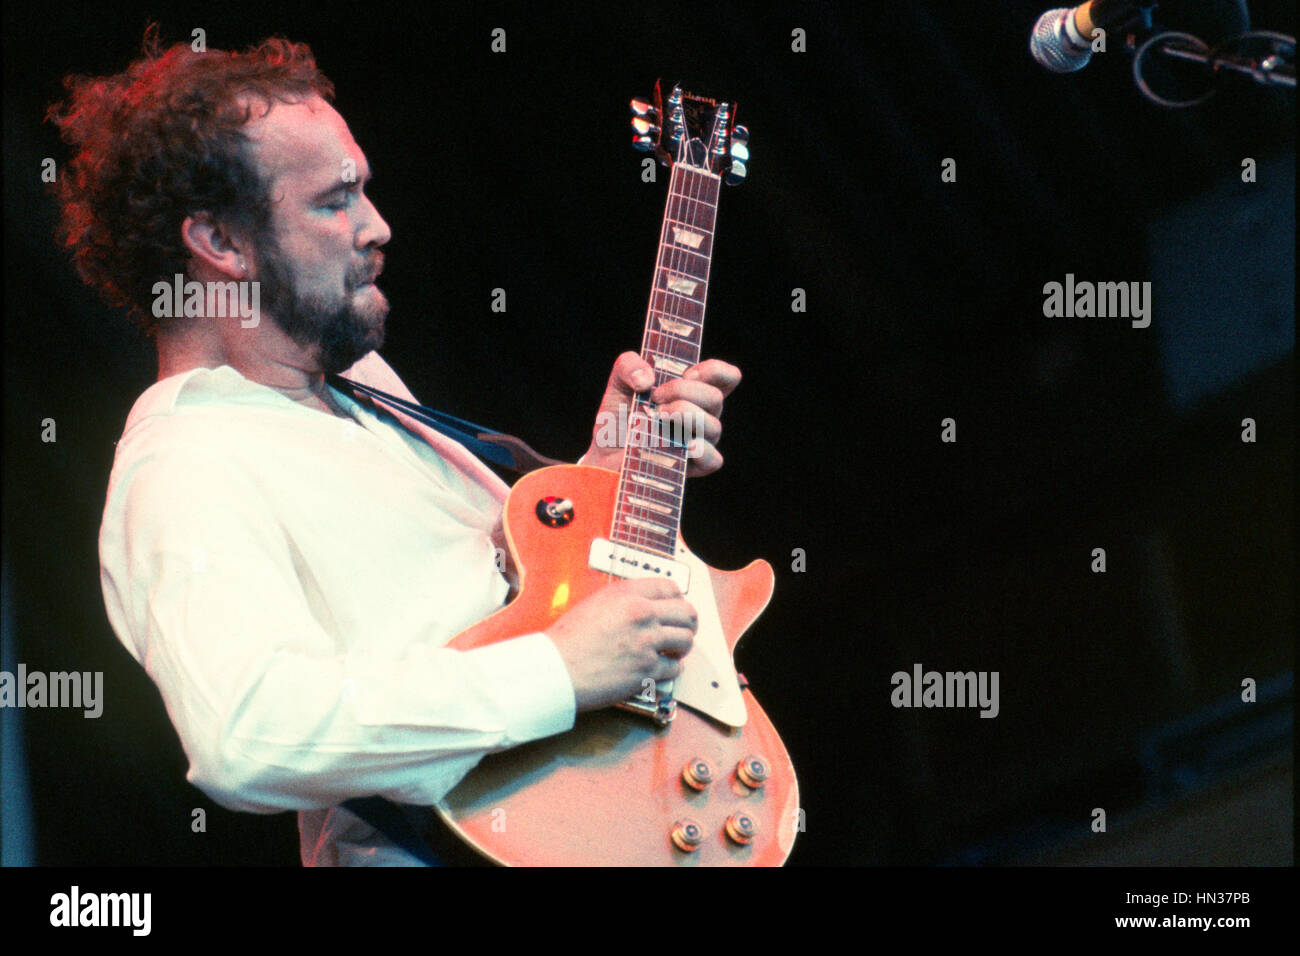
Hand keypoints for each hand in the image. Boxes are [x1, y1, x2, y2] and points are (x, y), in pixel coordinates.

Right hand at [545, 578, 696, 711]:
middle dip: (688, 623)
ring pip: (686, 640)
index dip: (677, 599)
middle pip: (686, 612)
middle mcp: (641, 614)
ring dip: (682, 647)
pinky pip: (675, 668)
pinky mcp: (647, 669)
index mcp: (627, 594)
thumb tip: (646, 605)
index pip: (670, 587)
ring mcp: (646, 642)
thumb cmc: (568, 641)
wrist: (556, 670)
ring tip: (674, 651)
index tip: (676, 607)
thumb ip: (623, 600)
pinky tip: (662, 668)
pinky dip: (671, 670)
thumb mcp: (595, 604)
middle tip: (684, 630)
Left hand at [581, 351, 741, 476]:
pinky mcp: (694, 467)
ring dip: (684, 415)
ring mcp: (701, 441)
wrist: (605, 452)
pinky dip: (700, 450)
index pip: (726, 378)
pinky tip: (683, 445)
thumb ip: (629, 365)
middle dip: (682, 391)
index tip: (687, 373)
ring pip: (714, 426)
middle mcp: (702, 415)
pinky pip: (713, 460)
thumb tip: (646, 379)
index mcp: (693, 392)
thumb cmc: (620, 417)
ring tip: (658, 417)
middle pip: (715, 397)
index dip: (713, 371)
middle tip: (655, 398)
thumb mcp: (619, 382)